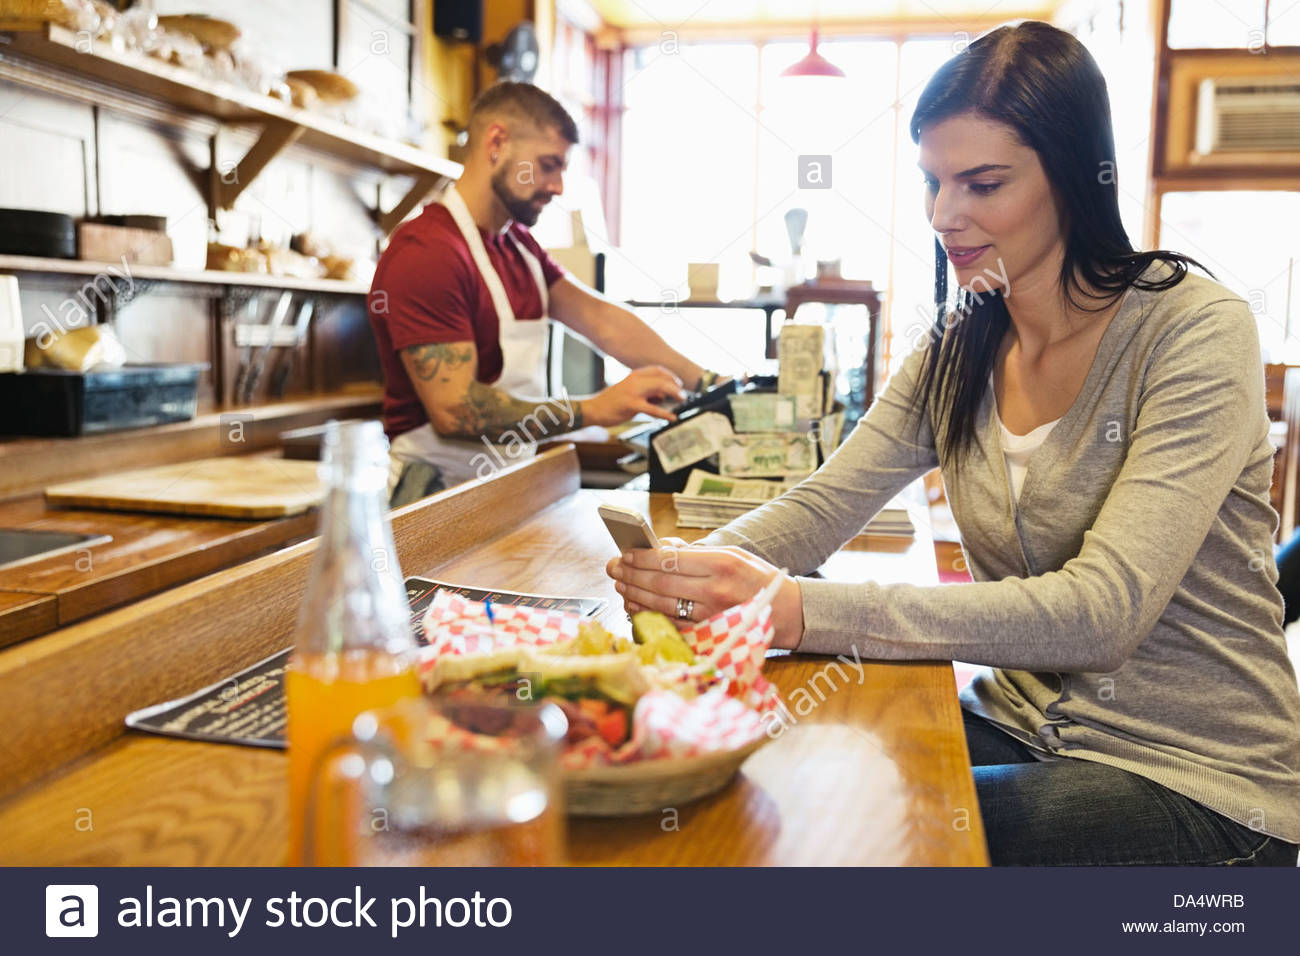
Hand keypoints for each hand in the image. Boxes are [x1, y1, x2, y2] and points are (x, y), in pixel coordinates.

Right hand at [582, 366, 684, 425]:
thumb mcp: (628, 390)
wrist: (593, 409)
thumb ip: (644, 391)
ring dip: (674, 394)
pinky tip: (672, 417)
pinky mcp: (632, 405)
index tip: (678, 384)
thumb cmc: (610, 402)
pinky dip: (665, 413)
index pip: (657, 369)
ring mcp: (633, 392)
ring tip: (681, 401)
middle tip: (683, 395)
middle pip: (662, 378)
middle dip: (676, 386)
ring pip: (660, 388)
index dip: (671, 376)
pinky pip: (653, 409)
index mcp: (634, 375)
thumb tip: (662, 396)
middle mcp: (634, 380)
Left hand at [605, 536, 804, 649]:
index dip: (643, 557)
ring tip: (620, 585)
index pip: (671, 560)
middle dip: (631, 574)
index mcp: (722, 565)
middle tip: (614, 568)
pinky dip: (648, 616)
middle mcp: (714, 591)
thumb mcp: (733, 554)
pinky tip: (635, 607)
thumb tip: (662, 548)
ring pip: (661, 605)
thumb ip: (697, 552)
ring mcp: (710, 616)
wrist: (787, 612)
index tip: (627, 553)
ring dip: (634, 595)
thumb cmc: (758, 578)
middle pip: (660, 583)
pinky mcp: (708, 634)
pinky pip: (669, 625)